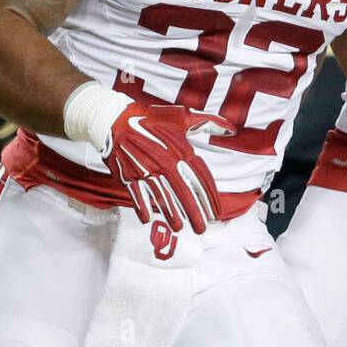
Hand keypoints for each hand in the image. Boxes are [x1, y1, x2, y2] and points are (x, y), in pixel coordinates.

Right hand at [105, 103, 232, 233]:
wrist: (115, 119)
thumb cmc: (151, 118)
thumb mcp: (182, 117)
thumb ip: (208, 122)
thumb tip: (231, 129)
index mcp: (180, 150)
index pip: (200, 178)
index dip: (209, 197)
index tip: (216, 212)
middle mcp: (165, 163)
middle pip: (184, 193)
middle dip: (194, 213)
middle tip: (202, 229)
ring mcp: (146, 171)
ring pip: (162, 198)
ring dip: (171, 215)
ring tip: (179, 228)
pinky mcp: (128, 175)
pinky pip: (137, 196)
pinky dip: (142, 208)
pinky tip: (148, 220)